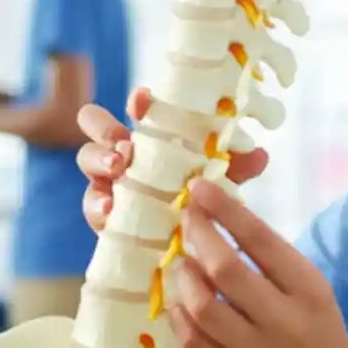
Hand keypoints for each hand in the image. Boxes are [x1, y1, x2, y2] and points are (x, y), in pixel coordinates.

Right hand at [75, 87, 268, 232]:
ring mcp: (109, 180)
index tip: (143, 100)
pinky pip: (92, 205)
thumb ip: (237, 168)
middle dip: (104, 127)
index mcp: (153, 134)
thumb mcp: (222, 181)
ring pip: (87, 158)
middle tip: (124, 144)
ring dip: (98, 160)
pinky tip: (111, 210)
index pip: (139, 106)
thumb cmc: (200, 199)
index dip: (138, 100)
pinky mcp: (102, 213)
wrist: (187, 246)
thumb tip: (261, 155)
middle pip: (94, 122)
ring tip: (118, 170)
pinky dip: (98, 204)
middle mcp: (125, 151)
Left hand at [174, 178, 347, 347]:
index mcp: (307, 290)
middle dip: (199, 236)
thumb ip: (273, 259)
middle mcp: (282, 321)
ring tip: (181, 263)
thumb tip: (223, 217)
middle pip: (227, 270)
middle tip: (186, 218)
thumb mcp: (311, 286)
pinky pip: (195, 344)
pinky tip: (178, 301)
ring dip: (185, 277)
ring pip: (204, 307)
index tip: (200, 188)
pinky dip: (180, 317)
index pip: (261, 241)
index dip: (226, 211)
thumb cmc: (319, 330)